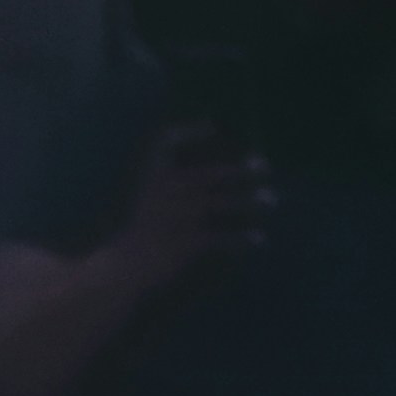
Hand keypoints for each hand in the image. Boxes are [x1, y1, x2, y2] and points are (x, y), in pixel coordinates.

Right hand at [113, 118, 271, 293]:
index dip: (189, 131)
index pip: (166, 142)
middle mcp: (166, 191)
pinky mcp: (187, 241)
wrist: (124, 268)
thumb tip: (198, 172)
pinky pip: (222, 237)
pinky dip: (242, 238)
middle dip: (240, 170)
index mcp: (152, 178)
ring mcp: (178, 216)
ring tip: (270, 199)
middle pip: (210, 173)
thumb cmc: (135, 234)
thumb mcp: (142, 200)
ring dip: (249, 200)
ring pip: (221, 203)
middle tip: (265, 166)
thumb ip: (164, 182)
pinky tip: (259, 239)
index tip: (212, 126)